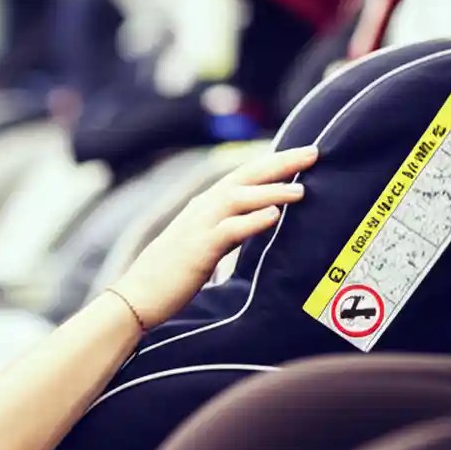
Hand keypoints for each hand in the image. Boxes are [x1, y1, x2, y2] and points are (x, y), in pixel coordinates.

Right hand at [111, 145, 318, 327]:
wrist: (138, 296)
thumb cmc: (171, 274)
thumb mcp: (205, 243)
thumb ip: (230, 228)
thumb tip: (260, 221)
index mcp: (204, 205)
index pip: (243, 175)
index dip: (274, 163)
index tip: (303, 155)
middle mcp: (202, 209)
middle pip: (245, 176)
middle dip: (280, 164)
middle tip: (312, 153)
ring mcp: (198, 227)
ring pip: (238, 198)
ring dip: (270, 192)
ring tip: (300, 191)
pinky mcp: (198, 250)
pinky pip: (228, 230)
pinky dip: (251, 221)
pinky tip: (273, 217)